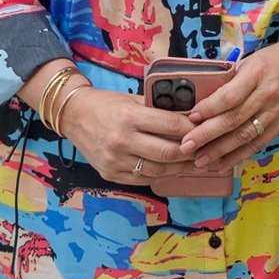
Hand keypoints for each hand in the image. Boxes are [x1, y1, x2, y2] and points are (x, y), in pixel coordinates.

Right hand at [60, 86, 194, 186]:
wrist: (74, 116)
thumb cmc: (106, 104)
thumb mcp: (132, 100)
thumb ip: (157, 110)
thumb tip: (189, 118)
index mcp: (129, 116)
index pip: (170, 125)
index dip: (192, 129)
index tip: (204, 129)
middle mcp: (121, 140)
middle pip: (168, 153)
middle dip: (191, 153)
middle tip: (205, 151)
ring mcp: (115, 160)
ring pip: (158, 171)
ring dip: (180, 168)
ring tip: (194, 163)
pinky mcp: (110, 174)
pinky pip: (143, 179)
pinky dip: (161, 175)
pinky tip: (172, 170)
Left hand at [175, 33, 278, 171]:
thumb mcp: (256, 58)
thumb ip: (234, 78)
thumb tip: (206, 95)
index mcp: (257, 72)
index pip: (229, 96)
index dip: (209, 108)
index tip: (191, 117)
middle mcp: (267, 94)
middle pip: (234, 119)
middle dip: (207, 135)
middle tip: (186, 146)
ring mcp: (277, 112)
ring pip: (245, 136)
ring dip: (220, 151)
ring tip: (200, 160)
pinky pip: (259, 143)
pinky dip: (240, 155)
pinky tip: (224, 163)